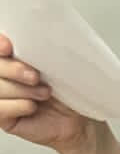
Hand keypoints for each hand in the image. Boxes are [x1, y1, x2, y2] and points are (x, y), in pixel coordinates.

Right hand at [0, 34, 93, 152]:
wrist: (77, 118)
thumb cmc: (68, 89)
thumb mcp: (57, 64)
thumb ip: (41, 50)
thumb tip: (35, 34)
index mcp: (12, 57)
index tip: (8, 47)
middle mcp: (3, 74)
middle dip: (13, 69)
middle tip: (36, 76)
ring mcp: (1, 95)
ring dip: (22, 90)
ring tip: (44, 94)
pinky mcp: (2, 117)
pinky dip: (18, 106)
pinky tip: (33, 107)